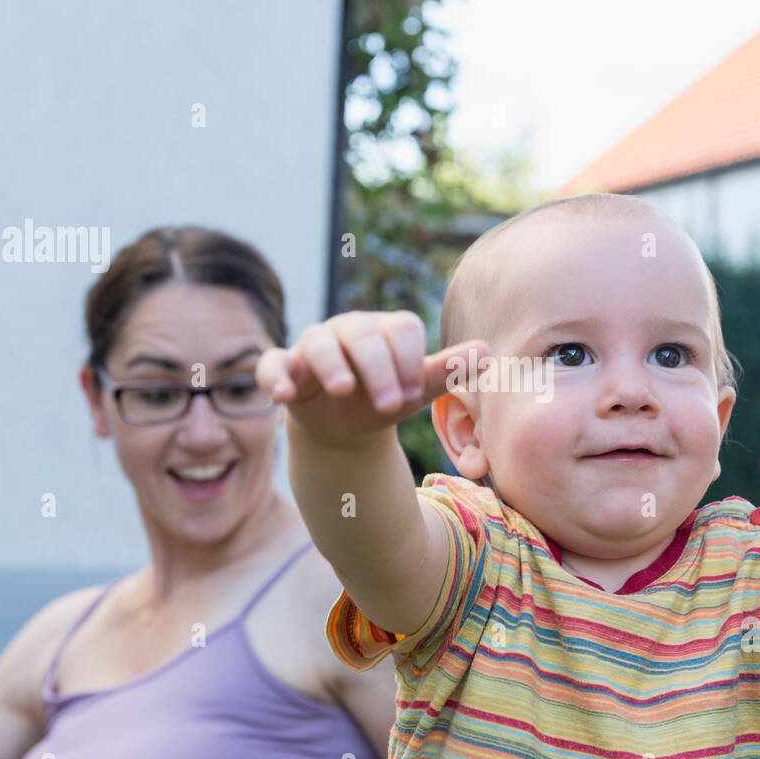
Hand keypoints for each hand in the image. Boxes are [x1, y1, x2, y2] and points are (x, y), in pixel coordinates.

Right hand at [255, 310, 490, 448]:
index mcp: (386, 330)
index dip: (411, 359)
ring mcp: (314, 346)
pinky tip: (284, 396)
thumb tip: (487, 352)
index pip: (402, 330)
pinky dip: (276, 377)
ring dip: (331, 364)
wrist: (343, 429)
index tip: (415, 393)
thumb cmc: (383, 398)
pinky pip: (272, 365)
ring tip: (342, 389)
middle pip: (364, 336)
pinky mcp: (284, 369)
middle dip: (379, 368)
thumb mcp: (417, 390)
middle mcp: (349, 330)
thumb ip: (447, 371)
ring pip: (319, 343)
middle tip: (392, 403)